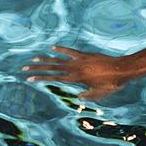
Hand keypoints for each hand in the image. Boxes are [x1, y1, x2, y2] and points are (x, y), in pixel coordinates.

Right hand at [23, 46, 139, 101]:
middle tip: (24, 68)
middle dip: (37, 68)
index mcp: (76, 78)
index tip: (29, 78)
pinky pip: (70, 52)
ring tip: (34, 58)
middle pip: (52, 68)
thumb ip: (88, 96)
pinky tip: (52, 48)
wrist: (121, 69)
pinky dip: (61, 50)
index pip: (54, 78)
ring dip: (45, 59)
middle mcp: (75, 68)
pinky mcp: (85, 54)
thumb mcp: (99, 94)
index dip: (41, 78)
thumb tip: (79, 97)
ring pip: (58, 59)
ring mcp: (79, 60)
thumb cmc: (111, 84)